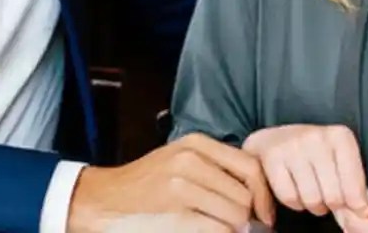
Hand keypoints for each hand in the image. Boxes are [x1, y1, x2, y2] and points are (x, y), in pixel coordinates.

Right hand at [67, 132, 274, 232]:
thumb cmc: (145, 185)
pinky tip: (201, 232)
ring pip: (235, 217)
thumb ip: (215, 168)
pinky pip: (218, 231)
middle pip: (245, 196)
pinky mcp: (175, 215)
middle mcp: (190, 160)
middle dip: (244, 217)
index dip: (264, 195)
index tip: (265, 214)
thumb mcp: (179, 160)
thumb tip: (256, 196)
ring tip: (210, 227)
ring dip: (230, 229)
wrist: (103, 201)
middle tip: (232, 225)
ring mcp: (181, 187)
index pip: (251, 167)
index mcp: (195, 144)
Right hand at [242, 125, 367, 216]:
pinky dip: (295, 203)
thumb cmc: (314, 154)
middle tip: (327, 197)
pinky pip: (289, 197)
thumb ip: (357, 187)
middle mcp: (317, 137)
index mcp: (341, 136)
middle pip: (334, 196)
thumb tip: (366, 213)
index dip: (355, 204)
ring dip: (313, 206)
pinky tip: (296, 191)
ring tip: (312, 194)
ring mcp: (293, 145)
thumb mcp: (340, 162)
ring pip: (311, 199)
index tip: (354, 207)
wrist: (274, 138)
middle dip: (332, 205)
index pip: (355, 187)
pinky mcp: (273, 156)